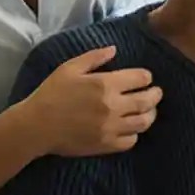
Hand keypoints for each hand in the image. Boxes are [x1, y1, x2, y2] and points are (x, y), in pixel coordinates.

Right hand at [21, 46, 162, 156]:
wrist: (37, 126)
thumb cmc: (51, 93)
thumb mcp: (70, 68)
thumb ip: (94, 57)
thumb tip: (114, 49)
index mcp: (105, 84)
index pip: (140, 78)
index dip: (146, 76)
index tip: (146, 77)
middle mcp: (113, 106)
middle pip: (147, 101)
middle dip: (155, 95)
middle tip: (156, 92)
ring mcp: (111, 127)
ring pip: (143, 122)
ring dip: (150, 114)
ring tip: (149, 110)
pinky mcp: (106, 145)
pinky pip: (131, 141)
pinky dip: (135, 134)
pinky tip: (131, 128)